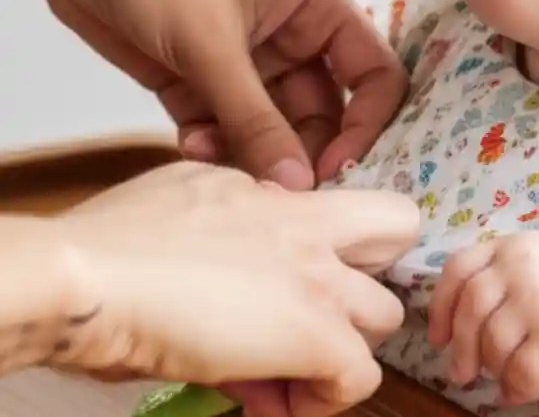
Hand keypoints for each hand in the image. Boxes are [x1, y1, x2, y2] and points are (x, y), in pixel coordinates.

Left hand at [31, 0, 405, 187]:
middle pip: (325, 111)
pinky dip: (215, 144)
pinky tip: (192, 144)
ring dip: (251, 151)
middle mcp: (295, 31)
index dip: (366, 125)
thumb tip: (300, 186)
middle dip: (301, 151)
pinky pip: (228, 128)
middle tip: (277, 189)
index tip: (337, 170)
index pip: (375, 74)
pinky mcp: (204, 77)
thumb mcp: (211, 45)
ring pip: (274, 126)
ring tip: (217, 157)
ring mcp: (249, 57)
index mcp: (319, 2)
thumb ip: (257, 121)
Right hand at [49, 161, 419, 416]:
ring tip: (285, 374)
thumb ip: (230, 213)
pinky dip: (324, 399)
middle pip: (398, 236)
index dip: (359, 239)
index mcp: (275, 195)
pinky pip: (359, 378)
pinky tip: (272, 402)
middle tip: (319, 316)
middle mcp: (311, 228)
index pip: (359, 199)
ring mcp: (321, 281)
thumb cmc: (109, 246)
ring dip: (343, 346)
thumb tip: (237, 254)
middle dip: (367, 274)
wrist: (88, 278)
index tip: (316, 273)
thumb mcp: (184, 199)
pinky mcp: (318, 335)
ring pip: (386, 315)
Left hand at [426, 232, 538, 405]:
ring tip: (503, 375)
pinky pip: (518, 371)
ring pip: (492, 341)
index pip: (460, 267)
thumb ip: (495, 278)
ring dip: (492, 367)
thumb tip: (446, 326)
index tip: (438, 337)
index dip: (441, 306)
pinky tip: (517, 390)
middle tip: (461, 374)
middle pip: (472, 306)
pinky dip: (513, 388)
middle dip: (462, 346)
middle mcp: (526, 265)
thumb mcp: (534, 268)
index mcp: (516, 245)